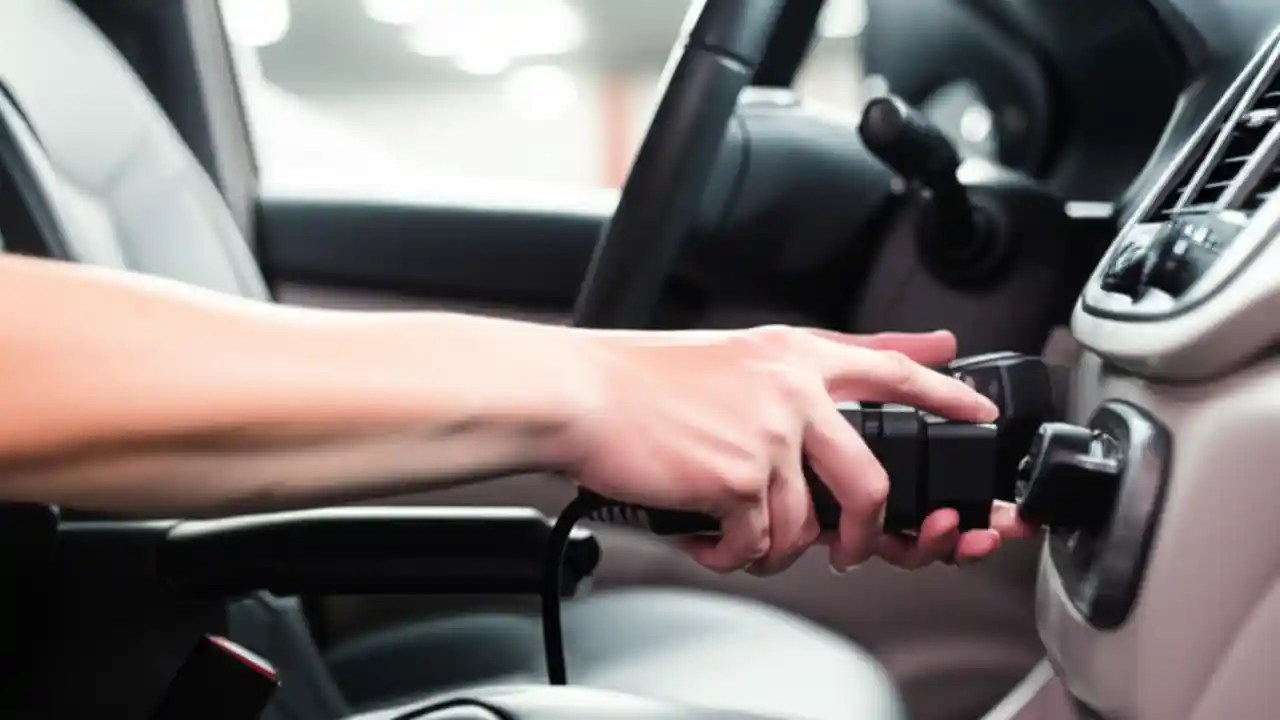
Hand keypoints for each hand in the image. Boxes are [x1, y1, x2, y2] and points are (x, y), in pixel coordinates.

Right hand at [568, 325, 1012, 574]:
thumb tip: (849, 366)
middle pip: (870, 479)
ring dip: (769, 546)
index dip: (945, 396)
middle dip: (865, 530)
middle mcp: (791, 392)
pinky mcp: (738, 479)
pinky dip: (731, 554)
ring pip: (805, 526)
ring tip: (731, 535)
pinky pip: (756, 543)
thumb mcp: (732, 353)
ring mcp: (768, 436)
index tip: (978, 413)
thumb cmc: (641, 380)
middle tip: (844, 548)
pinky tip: (704, 537)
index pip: (891, 371)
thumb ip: (797, 364)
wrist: (581, 395)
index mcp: (792, 356)